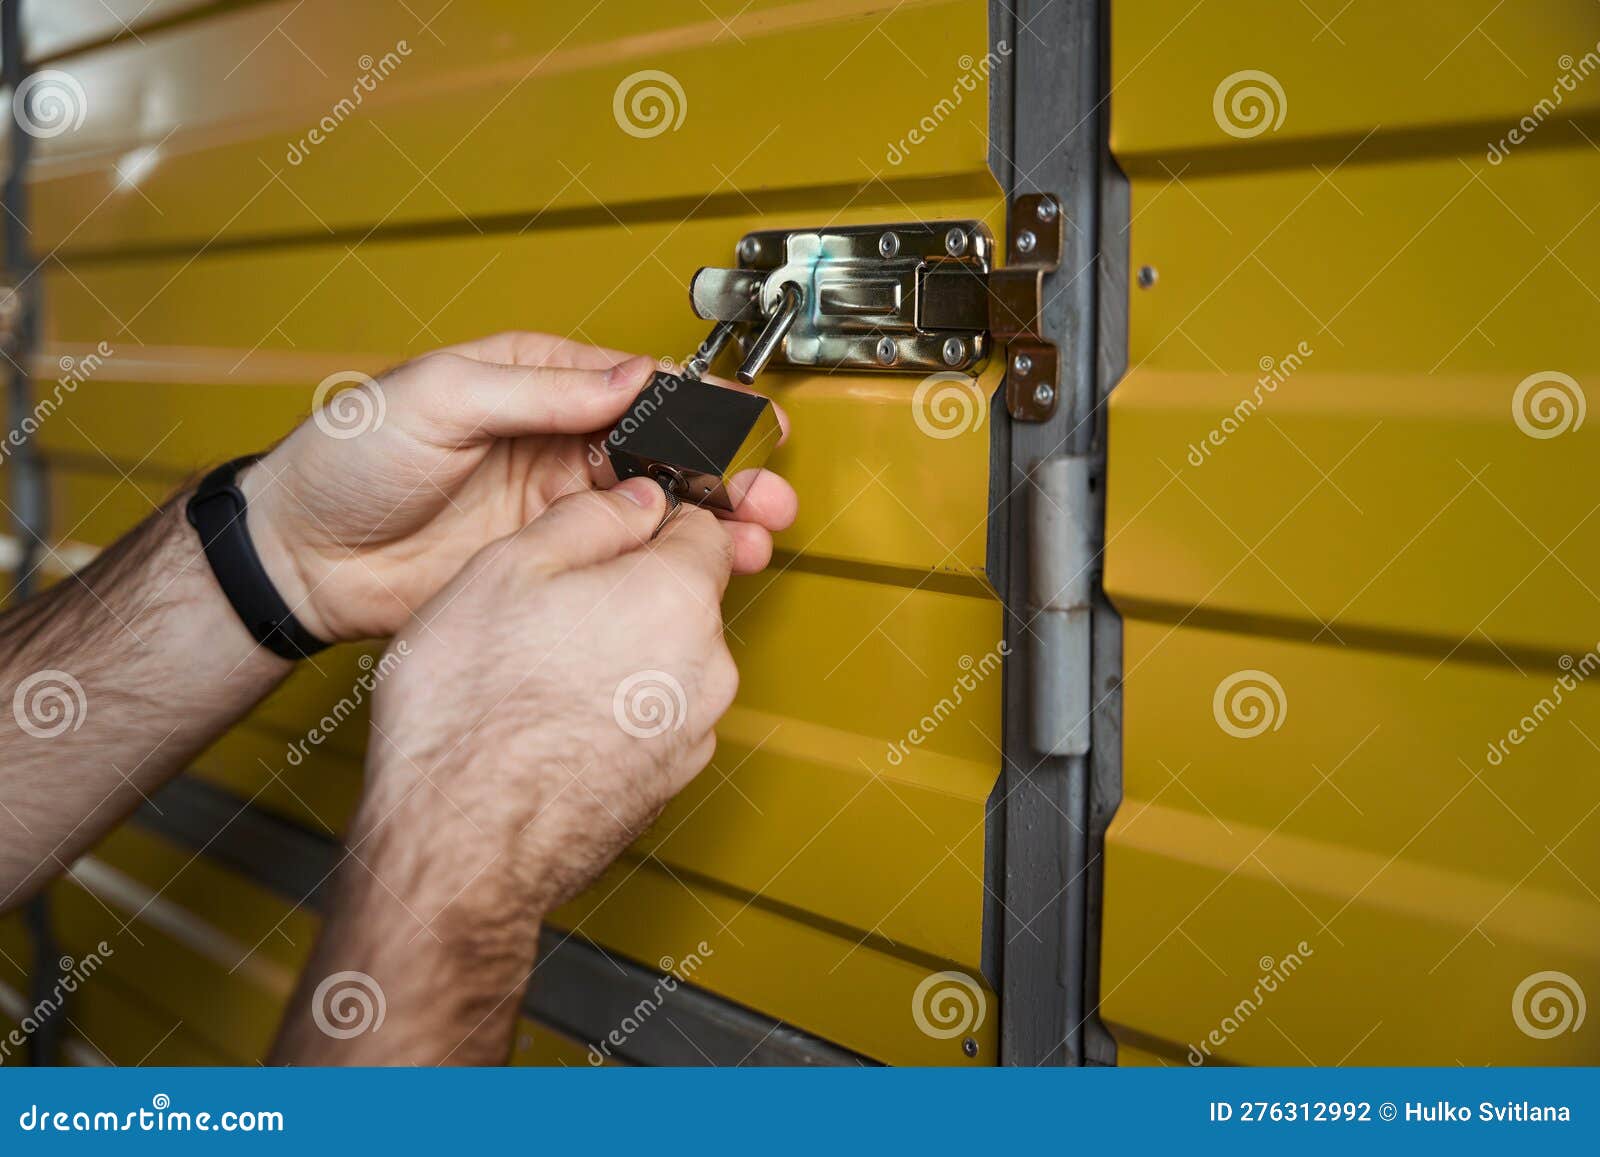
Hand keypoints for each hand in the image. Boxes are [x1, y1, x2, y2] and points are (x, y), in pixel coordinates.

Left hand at [240, 332, 795, 642]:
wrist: (304, 555)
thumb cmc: (349, 458)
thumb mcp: (440, 398)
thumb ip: (539, 391)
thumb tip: (626, 375)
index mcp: (538, 383)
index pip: (638, 384)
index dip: (700, 401)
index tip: (745, 419)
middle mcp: (558, 440)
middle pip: (664, 448)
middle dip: (723, 466)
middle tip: (764, 489)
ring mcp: (559, 505)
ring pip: (657, 506)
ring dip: (711, 517)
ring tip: (757, 532)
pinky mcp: (553, 561)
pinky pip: (625, 557)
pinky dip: (670, 562)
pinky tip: (707, 567)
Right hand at [352, 481, 739, 936]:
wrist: (457, 849)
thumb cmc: (468, 715)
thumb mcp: (505, 568)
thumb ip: (587, 518)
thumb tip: (634, 499)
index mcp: (677, 598)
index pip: (702, 527)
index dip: (650, 519)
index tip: (611, 528)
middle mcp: (707, 667)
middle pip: (684, 598)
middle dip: (627, 591)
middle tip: (547, 606)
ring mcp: (692, 734)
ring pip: (666, 661)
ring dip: (618, 653)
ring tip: (535, 671)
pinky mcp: (668, 785)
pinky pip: (651, 720)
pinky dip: (613, 711)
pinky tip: (547, 722)